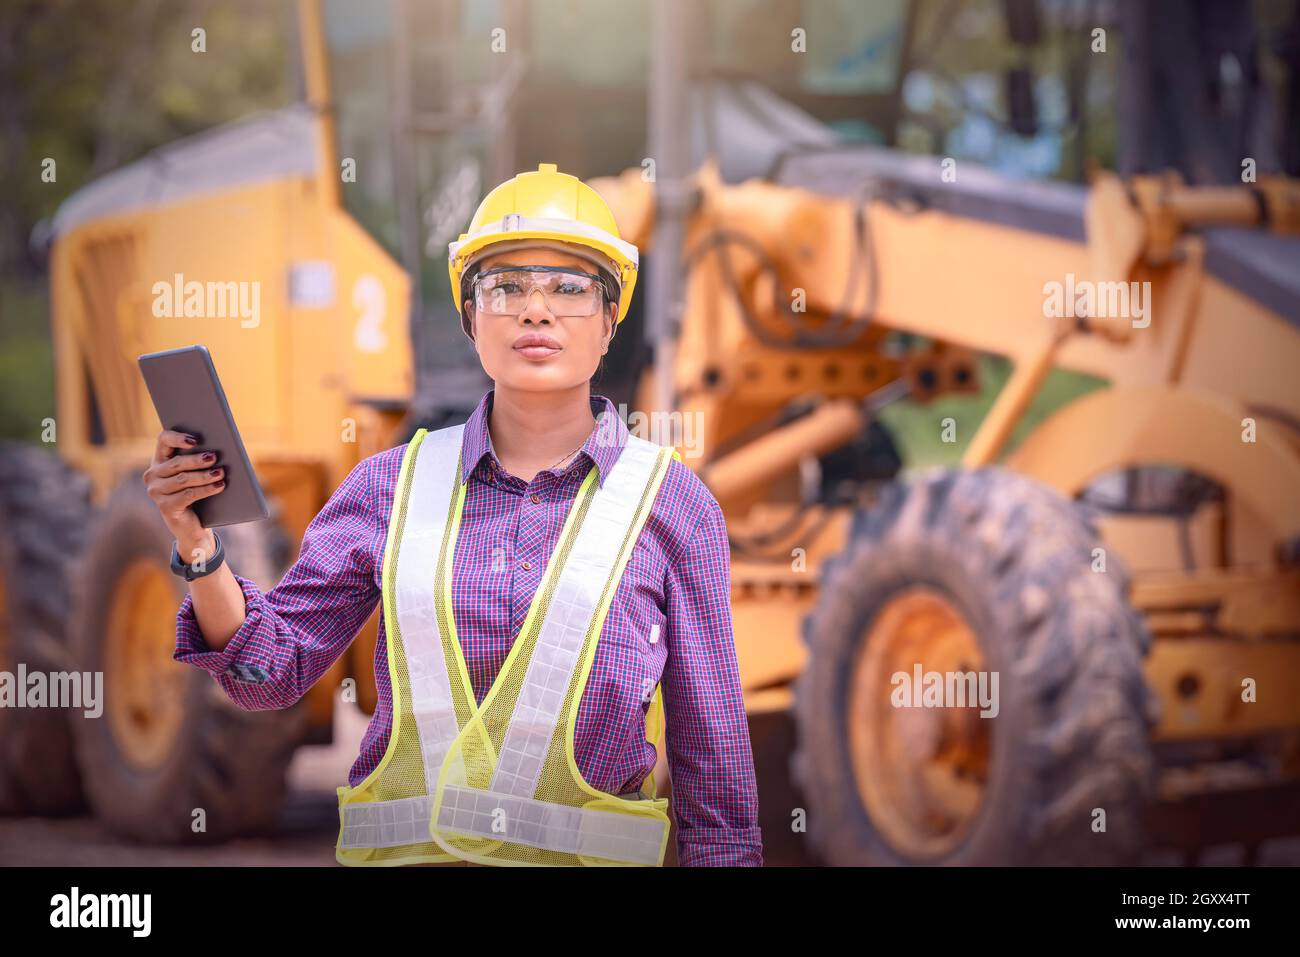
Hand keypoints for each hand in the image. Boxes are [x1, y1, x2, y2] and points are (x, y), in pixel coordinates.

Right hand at [143, 430, 223, 561]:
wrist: (192, 526)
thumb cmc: (197, 494)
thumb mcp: (196, 474)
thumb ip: (200, 460)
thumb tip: (217, 449)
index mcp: (160, 460)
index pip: (164, 440)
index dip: (178, 437)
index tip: (196, 439)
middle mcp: (153, 474)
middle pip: (176, 463)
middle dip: (197, 460)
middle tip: (215, 457)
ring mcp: (156, 492)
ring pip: (183, 479)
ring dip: (204, 476)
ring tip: (221, 473)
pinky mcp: (165, 506)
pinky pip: (188, 495)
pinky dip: (206, 490)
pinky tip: (220, 486)